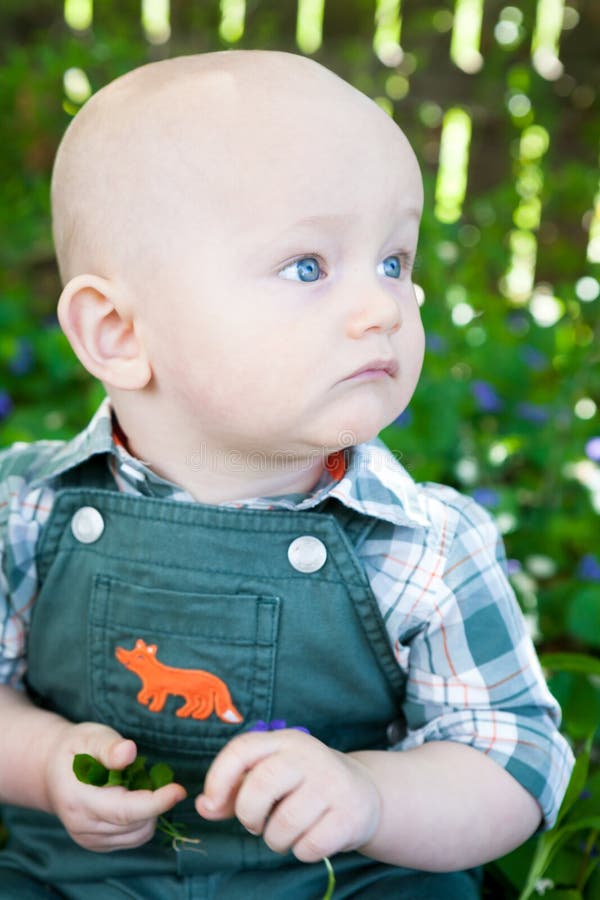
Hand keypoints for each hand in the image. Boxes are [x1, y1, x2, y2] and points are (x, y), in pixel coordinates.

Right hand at [45, 721, 186, 851]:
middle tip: (144, 774)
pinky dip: (142, 820)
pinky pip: (133, 838)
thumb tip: (129, 752)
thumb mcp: (91, 737)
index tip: (178, 790)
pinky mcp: (99, 845)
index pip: (124, 811)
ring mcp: (89, 840)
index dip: (155, 802)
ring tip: (134, 785)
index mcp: (79, 801)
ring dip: (149, 811)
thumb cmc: (76, 749)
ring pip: (138, 834)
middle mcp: (83, 827)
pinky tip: (131, 798)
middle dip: (154, 801)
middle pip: (135, 824)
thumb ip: (109, 747)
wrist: (52, 771)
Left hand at [195, 729, 380, 861]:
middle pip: (261, 785)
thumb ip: (234, 791)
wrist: (364, 793)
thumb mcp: (272, 777)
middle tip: (257, 824)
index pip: (242, 749)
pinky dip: (302, 851)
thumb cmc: (305, 786)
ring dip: (276, 840)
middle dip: (249, 815)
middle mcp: (308, 755)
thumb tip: (204, 806)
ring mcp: (332, 782)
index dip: (218, 778)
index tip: (212, 804)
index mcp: (284, 741)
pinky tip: (310, 839)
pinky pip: (309, 846)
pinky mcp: (349, 813)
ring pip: (284, 824)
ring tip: (285, 833)